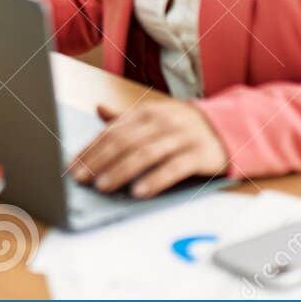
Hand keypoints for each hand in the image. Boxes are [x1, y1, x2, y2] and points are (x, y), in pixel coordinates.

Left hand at [68, 98, 228, 197]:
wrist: (227, 128)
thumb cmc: (182, 127)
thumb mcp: (155, 117)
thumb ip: (126, 118)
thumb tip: (98, 110)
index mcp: (146, 112)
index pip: (112, 131)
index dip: (90, 149)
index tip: (73, 167)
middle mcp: (162, 122)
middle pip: (124, 142)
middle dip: (99, 161)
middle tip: (81, 179)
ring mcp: (181, 137)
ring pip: (145, 154)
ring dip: (121, 171)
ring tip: (103, 186)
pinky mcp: (199, 154)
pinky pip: (174, 168)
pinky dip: (155, 179)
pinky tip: (139, 191)